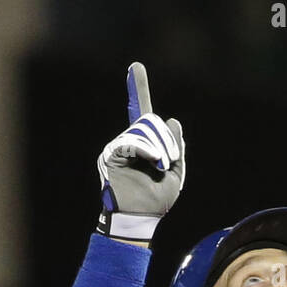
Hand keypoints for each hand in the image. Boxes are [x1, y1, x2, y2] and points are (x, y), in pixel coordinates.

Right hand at [95, 62, 184, 240]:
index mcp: (143, 145)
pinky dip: (147, 149)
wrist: (141, 218)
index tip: (135, 68)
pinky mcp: (111, 155)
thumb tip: (173, 121)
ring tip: (161, 167)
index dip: (138, 90)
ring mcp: (118, 148)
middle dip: (165, 138)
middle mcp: (129, 143)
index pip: (141, 112)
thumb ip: (175, 147)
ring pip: (143, 129)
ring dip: (159, 147)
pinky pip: (132, 141)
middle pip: (150, 121)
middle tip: (170, 160)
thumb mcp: (175, 172)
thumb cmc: (156, 202)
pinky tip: (154, 162)